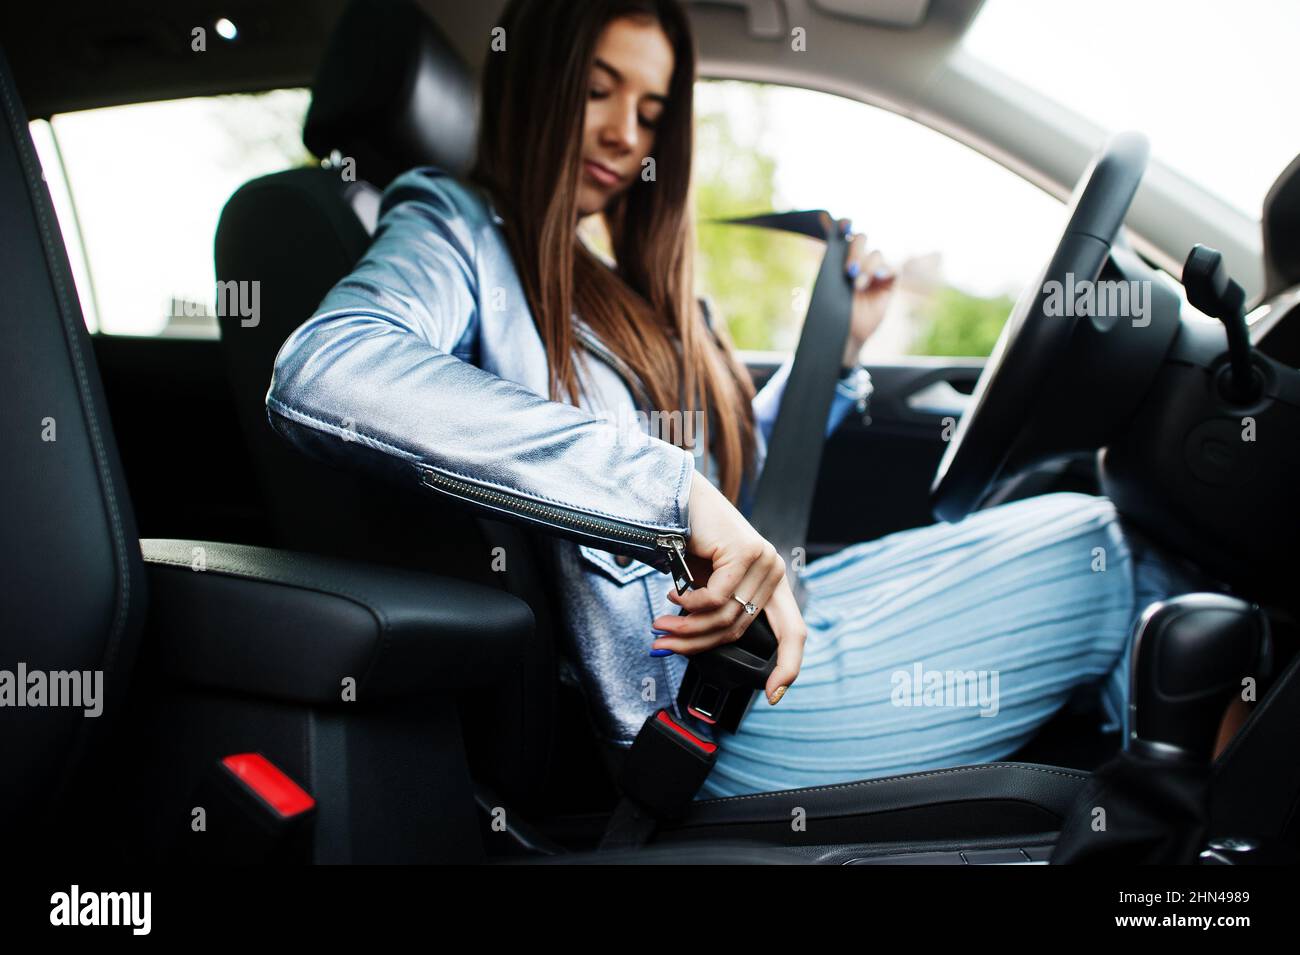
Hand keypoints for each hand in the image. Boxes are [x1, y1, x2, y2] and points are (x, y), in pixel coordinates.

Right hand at [651, 471, 805, 703]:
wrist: (680, 497)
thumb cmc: (692, 539)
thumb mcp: (707, 583)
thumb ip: (715, 611)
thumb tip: (696, 647)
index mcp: (772, 583)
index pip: (794, 632)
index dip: (788, 666)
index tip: (774, 694)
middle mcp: (775, 571)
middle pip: (739, 629)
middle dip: (697, 644)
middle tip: (665, 644)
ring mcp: (764, 560)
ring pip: (725, 617)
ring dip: (686, 627)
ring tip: (660, 626)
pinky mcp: (745, 553)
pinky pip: (715, 597)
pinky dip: (689, 604)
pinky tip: (673, 597)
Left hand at [839, 217, 896, 364]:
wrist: (844, 334)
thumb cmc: (832, 309)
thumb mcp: (827, 282)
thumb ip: (828, 255)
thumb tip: (823, 218)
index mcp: (840, 256)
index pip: (845, 232)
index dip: (845, 224)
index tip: (842, 225)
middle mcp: (859, 259)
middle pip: (862, 239)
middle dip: (855, 250)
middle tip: (848, 270)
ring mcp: (875, 270)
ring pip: (876, 254)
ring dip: (867, 267)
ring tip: (857, 285)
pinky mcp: (889, 281)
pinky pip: (893, 268)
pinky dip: (886, 270)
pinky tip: (878, 277)